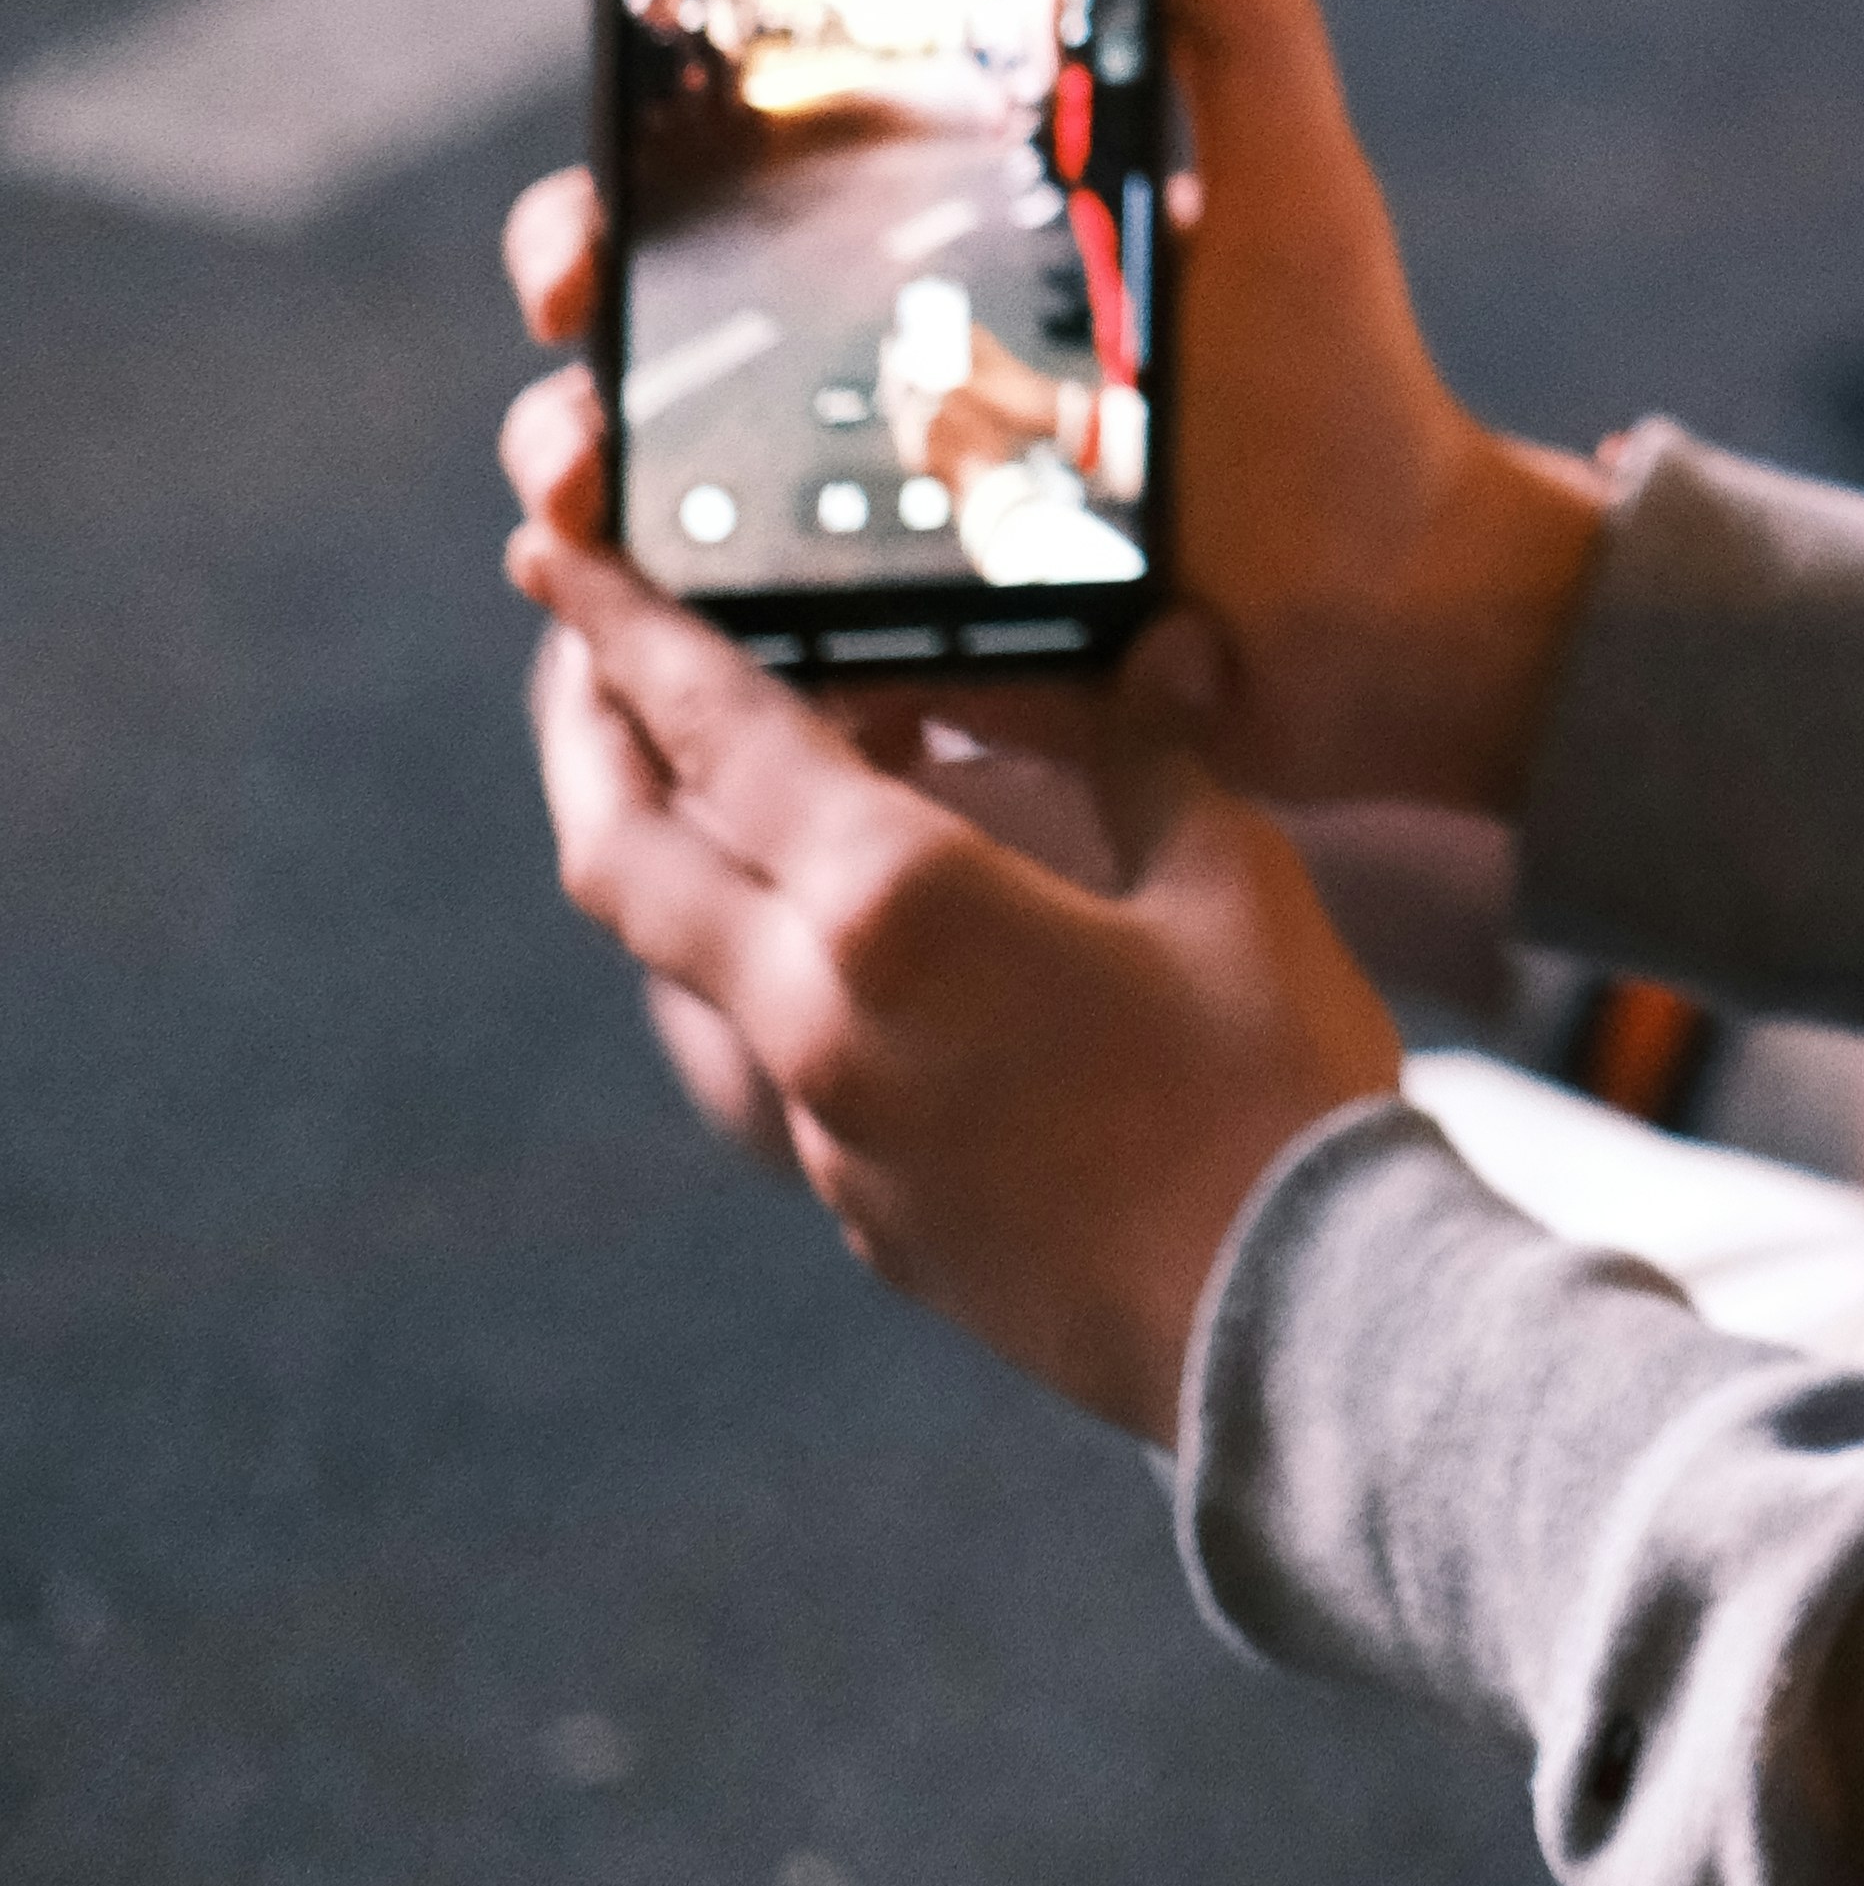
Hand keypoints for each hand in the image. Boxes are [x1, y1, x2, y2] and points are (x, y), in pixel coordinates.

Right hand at [498, 0, 1609, 821]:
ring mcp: (854, 484)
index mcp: (936, 215)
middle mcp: (867, 340)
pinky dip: (630, 597)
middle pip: (646, 283)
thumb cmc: (1331, 360)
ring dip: (560, 440)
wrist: (1379, 586)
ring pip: (635, 449)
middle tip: (576, 283)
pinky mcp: (869, 620)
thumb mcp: (1281, 157)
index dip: (642, 134)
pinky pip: (701, 610)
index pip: (739, 151)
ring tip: (576, 465)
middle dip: (567, 263)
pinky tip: (613, 577)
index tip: (609, 132)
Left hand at [516, 537, 1404, 1439]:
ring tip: (753, 773)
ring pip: (693, 961)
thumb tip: (1155, 646)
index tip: (546, 555)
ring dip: (688, 854)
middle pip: (624, 857)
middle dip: (584, 741)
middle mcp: (819, 1016)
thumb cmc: (1276, 1080)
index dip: (620, 632)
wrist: (1295, 1329)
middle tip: (581, 656)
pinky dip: (786, 958)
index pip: (714, 732)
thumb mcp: (1229, 875)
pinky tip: (880, 930)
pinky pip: (784, 1054)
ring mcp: (829, 1131)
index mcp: (895, 906)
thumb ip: (1152, 751)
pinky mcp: (867, 1210)